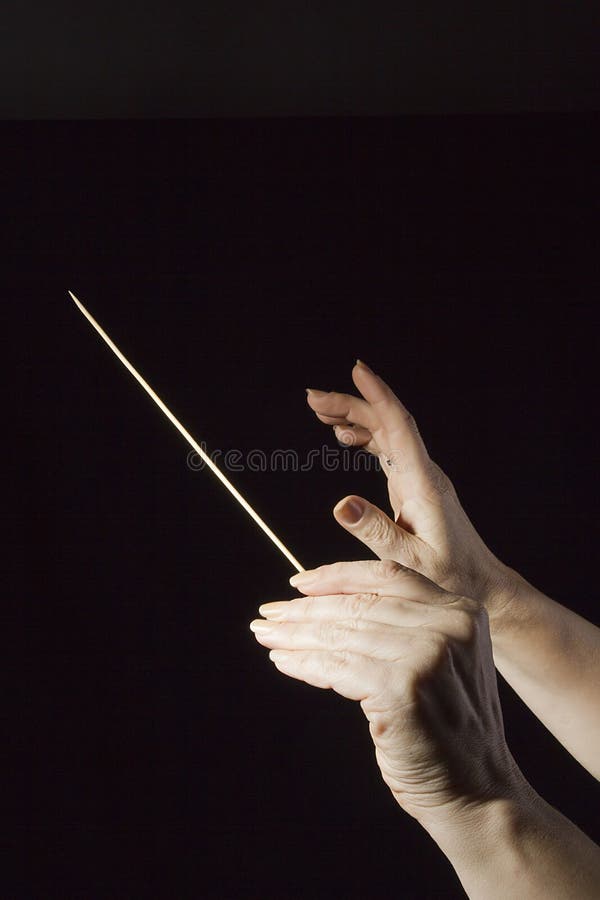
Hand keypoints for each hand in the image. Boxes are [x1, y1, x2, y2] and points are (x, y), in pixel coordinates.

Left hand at [250, 559, 522, 826]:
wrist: (479, 794)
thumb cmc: (449, 732)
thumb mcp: (442, 663)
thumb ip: (404, 627)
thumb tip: (328, 605)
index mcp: (461, 612)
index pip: (388, 577)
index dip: (337, 577)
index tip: (299, 584)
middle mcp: (449, 626)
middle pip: (360, 604)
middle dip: (305, 610)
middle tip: (268, 615)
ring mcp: (427, 655)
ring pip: (344, 633)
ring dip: (296, 635)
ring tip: (267, 635)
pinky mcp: (402, 686)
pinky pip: (337, 667)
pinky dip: (305, 664)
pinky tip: (284, 662)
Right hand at [306, 361, 515, 623]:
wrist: (479, 582)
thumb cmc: (450, 576)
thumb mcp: (411, 561)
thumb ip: (376, 533)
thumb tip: (340, 505)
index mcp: (423, 484)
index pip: (400, 427)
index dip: (379, 396)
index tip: (358, 370)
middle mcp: (422, 472)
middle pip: (386, 423)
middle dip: (350, 403)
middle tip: (313, 398)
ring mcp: (418, 476)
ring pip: (385, 432)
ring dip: (353, 417)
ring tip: (319, 410)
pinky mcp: (413, 484)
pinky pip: (387, 448)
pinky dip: (363, 436)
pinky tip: (343, 436)